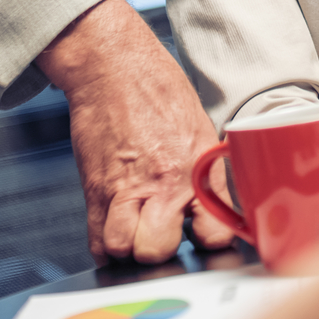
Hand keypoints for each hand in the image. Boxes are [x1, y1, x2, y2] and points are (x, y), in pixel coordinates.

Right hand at [35, 0, 234, 261]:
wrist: (114, 66)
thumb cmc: (159, 90)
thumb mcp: (201, 129)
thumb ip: (209, 174)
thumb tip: (223, 206)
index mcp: (195, 169)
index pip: (214, 235)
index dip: (212, 244)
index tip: (207, 240)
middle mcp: (161, 184)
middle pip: (159, 251)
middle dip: (163, 252)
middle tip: (166, 235)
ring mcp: (124, 189)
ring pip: (124, 251)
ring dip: (131, 250)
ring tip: (140, 233)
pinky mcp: (95, 189)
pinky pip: (97, 241)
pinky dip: (106, 246)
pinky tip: (119, 232)